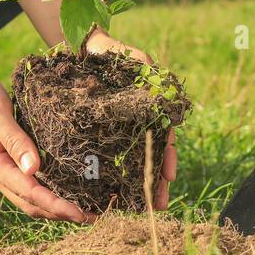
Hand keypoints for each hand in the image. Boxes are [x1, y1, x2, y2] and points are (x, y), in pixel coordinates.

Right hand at [0, 61, 86, 221]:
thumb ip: (15, 140)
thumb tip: (34, 168)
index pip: (29, 193)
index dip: (56, 205)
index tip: (80, 213)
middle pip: (32, 204)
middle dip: (61, 213)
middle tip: (94, 218)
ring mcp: (4, 169)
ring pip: (32, 198)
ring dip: (57, 206)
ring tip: (87, 209)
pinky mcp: (10, 161)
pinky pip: (32, 183)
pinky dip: (51, 191)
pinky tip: (70, 189)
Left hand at [83, 29, 175, 208]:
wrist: (84, 47)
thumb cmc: (113, 52)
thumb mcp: (136, 59)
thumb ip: (149, 71)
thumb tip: (164, 95)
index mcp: (150, 112)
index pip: (165, 138)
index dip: (168, 157)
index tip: (170, 176)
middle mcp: (136, 125)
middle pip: (150, 157)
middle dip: (156, 182)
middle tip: (158, 206)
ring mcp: (117, 132)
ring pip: (130, 163)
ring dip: (137, 185)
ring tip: (138, 207)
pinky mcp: (96, 134)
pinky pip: (106, 158)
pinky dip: (111, 175)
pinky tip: (110, 193)